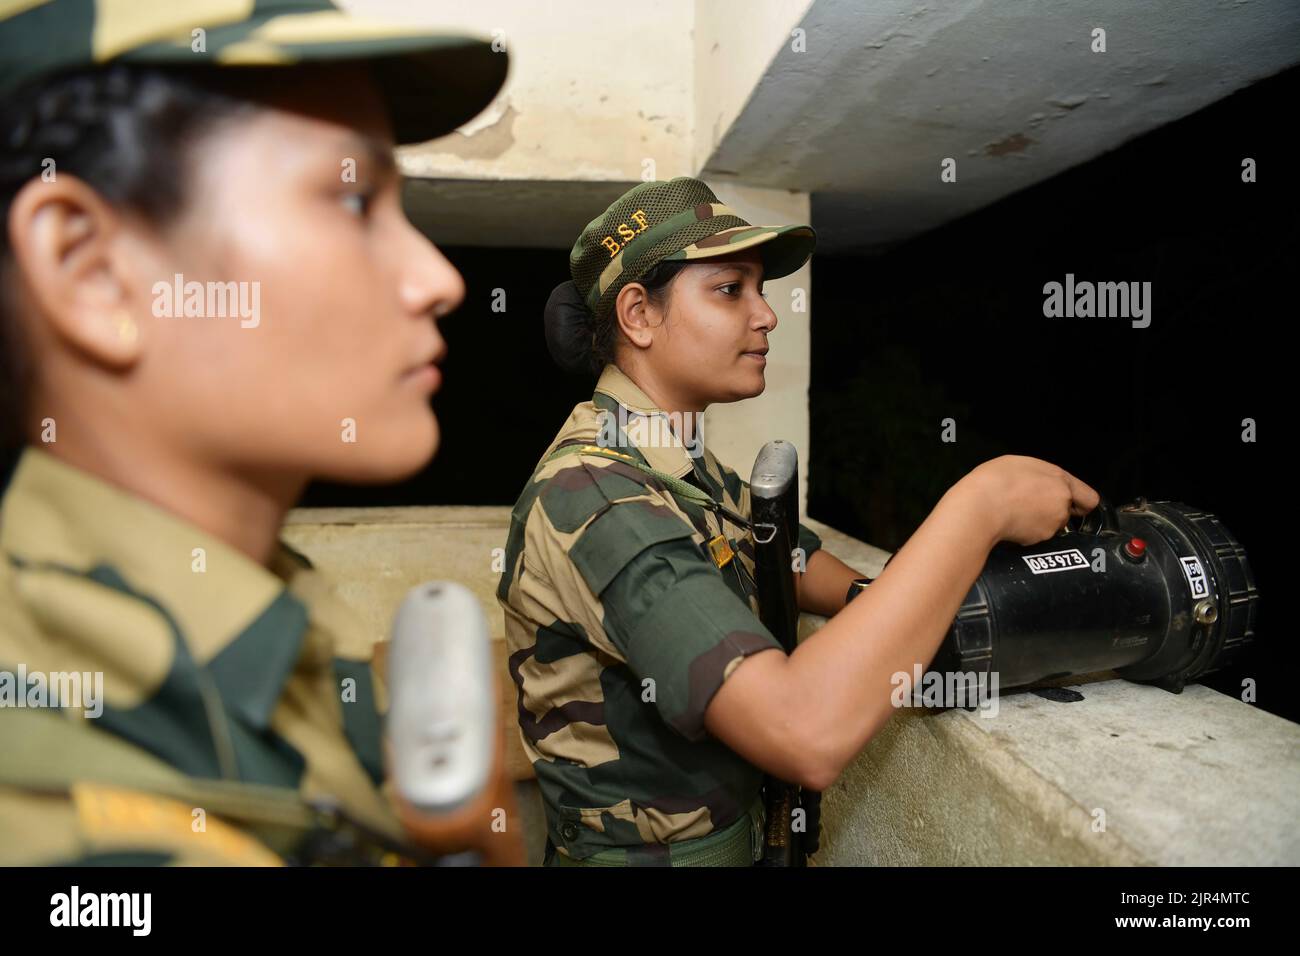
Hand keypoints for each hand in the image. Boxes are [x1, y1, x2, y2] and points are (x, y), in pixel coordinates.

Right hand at [957, 455, 1099, 546]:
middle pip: (1067, 512)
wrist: (979, 508)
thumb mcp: (1019, 463)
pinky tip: (1011, 521)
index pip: (1089, 498)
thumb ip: (1041, 474)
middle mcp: (1061, 503)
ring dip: (1039, 520)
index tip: (1072, 503)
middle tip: (1030, 503)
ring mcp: (1052, 524)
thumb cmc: (994, 482)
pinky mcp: (1038, 539)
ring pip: (1052, 525)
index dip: (1080, 502)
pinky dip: (1027, 531)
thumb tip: (1042, 482)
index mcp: (1060, 480)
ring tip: (1016, 511)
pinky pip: (1036, 536)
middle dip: (1054, 509)